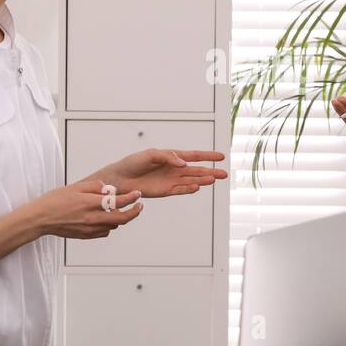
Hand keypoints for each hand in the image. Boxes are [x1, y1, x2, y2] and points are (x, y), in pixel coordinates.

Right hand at [33, 179, 143, 238]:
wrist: (40, 219)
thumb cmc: (54, 201)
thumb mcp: (75, 187)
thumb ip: (94, 186)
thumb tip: (109, 189)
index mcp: (90, 203)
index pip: (118, 201)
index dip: (131, 197)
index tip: (137, 194)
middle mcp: (92, 218)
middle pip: (122, 218)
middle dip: (134, 212)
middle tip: (139, 206)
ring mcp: (89, 229)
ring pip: (114, 226)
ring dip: (120, 218)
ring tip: (120, 210)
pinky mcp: (86, 236)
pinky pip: (104, 232)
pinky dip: (109, 226)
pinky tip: (105, 219)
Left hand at [99, 148, 227, 197]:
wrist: (120, 178)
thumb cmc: (133, 163)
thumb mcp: (150, 154)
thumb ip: (168, 157)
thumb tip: (183, 163)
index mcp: (172, 156)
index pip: (194, 156)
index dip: (208, 156)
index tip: (221, 157)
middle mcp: (174, 169)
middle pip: (197, 170)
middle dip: (211, 171)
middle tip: (224, 174)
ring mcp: (171, 180)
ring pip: (192, 180)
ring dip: (203, 180)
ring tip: (214, 179)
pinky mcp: (166, 191)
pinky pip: (181, 190)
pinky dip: (189, 189)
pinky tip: (198, 187)